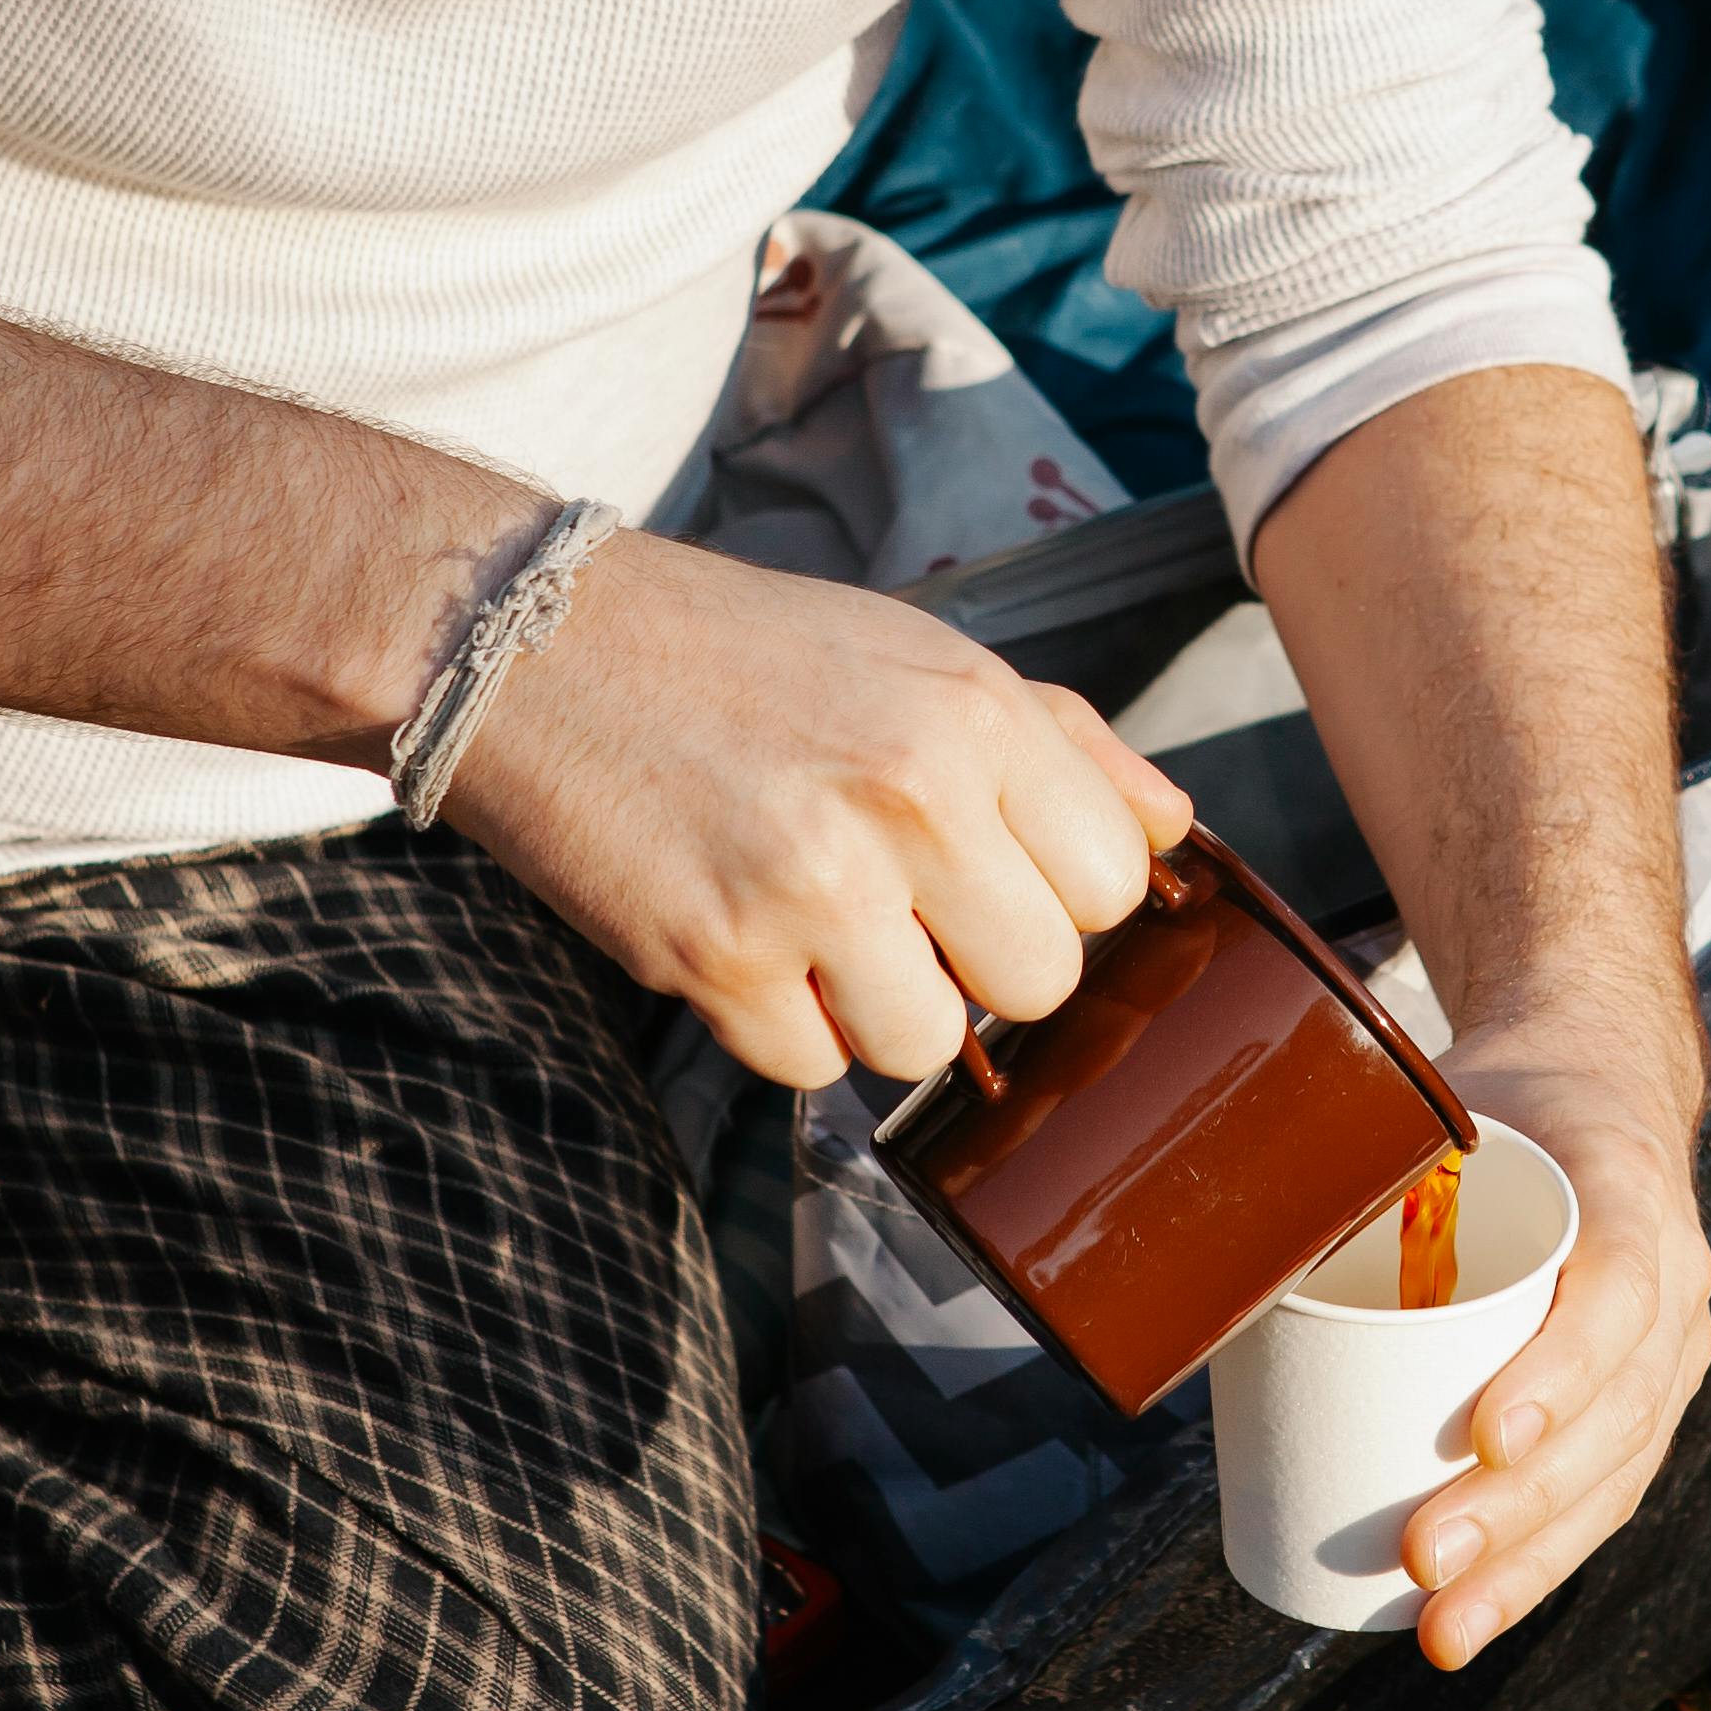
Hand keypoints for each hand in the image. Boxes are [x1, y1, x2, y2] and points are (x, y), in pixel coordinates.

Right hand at [444, 531, 1189, 1088]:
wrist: (536, 642)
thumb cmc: (739, 652)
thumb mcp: (918, 655)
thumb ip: (1061, 740)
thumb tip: (1175, 830)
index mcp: (976, 714)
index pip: (1115, 886)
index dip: (1057, 897)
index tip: (989, 871)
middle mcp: (912, 796)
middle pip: (1041, 982)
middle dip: (978, 965)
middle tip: (900, 906)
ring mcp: (814, 885)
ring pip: (929, 1045)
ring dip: (877, 1006)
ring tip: (814, 918)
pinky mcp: (717, 958)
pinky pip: (812, 1068)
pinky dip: (782, 1026)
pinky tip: (742, 935)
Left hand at [1404, 1030, 1710, 1668]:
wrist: (1602, 1087)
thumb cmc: (1502, 1104)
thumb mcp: (1445, 1097)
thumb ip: (1360, 1154)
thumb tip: (1206, 1233)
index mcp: (1631, 1185)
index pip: (1619, 1288)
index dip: (1561, 1372)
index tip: (1485, 1437)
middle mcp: (1676, 1279)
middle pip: (1616, 1413)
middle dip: (1519, 1506)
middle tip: (1421, 1558)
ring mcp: (1673, 1353)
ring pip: (1614, 1479)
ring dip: (1526, 1566)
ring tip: (1440, 1628)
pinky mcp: (1645, 1406)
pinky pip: (1604, 1498)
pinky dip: (1536, 1566)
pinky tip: (1468, 1617)